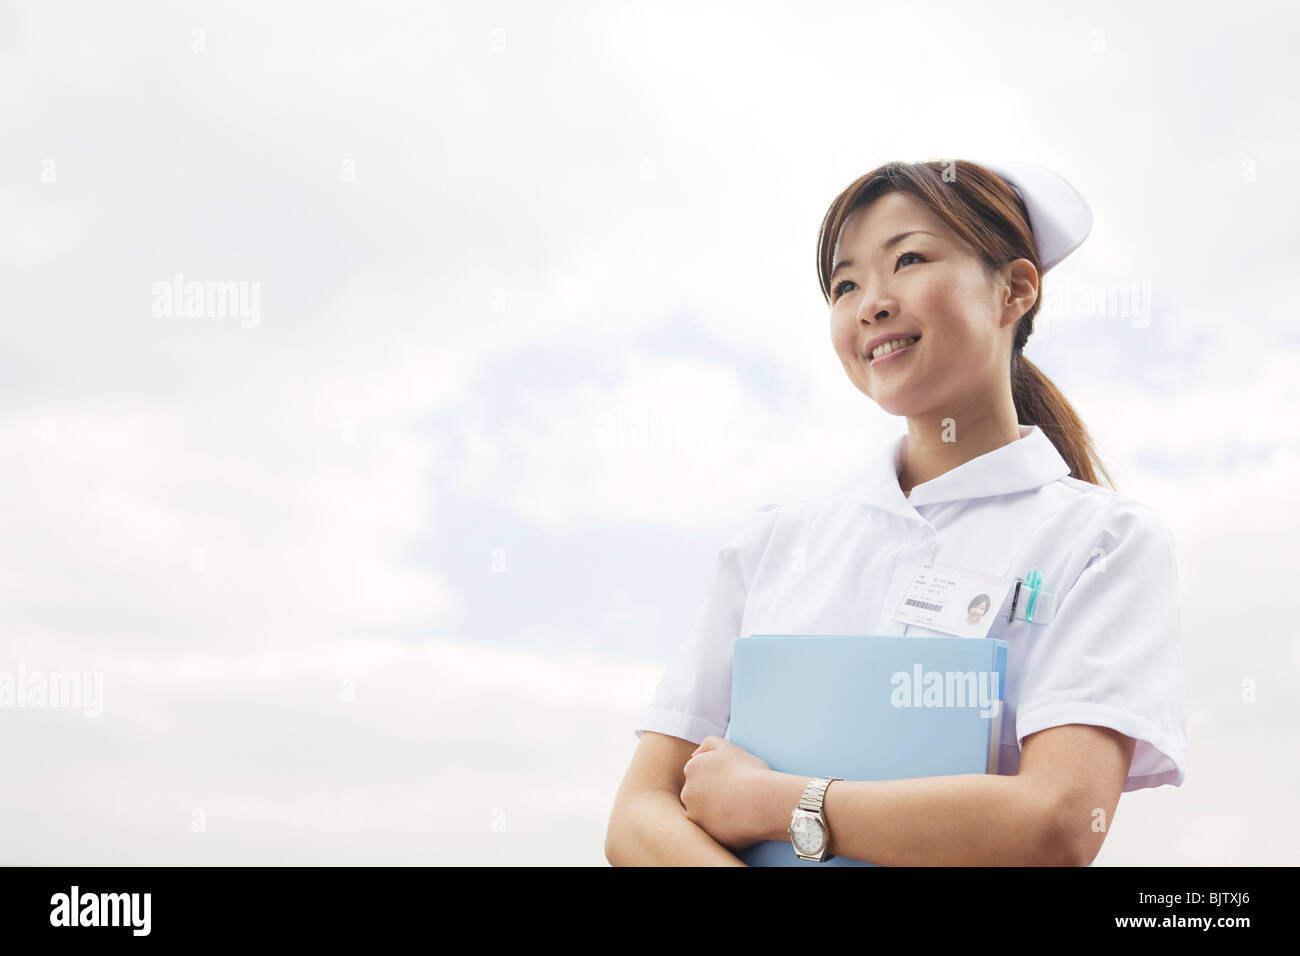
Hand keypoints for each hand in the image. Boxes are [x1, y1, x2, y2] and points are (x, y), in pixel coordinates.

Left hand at [680, 735, 772, 850]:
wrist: (761, 801)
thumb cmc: (749, 772)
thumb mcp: (729, 747)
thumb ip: (709, 744)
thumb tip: (694, 754)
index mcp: (692, 769)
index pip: (700, 773)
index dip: (718, 777)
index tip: (733, 780)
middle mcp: (687, 792)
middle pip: (698, 793)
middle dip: (713, 794)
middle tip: (737, 794)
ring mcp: (695, 815)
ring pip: (704, 813)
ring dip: (717, 811)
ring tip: (740, 808)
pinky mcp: (706, 834)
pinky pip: (714, 830)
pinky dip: (723, 827)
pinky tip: (739, 821)